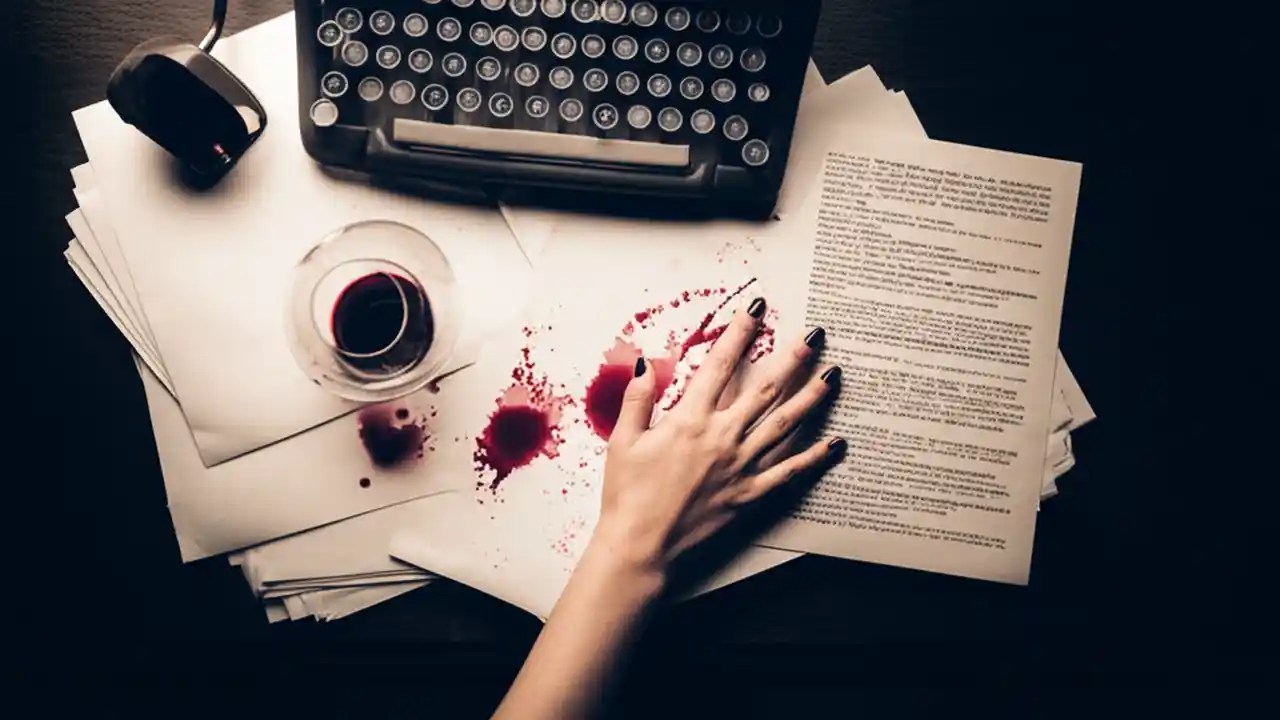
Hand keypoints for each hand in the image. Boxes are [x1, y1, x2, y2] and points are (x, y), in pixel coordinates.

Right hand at [590, 298, 844, 578]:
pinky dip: (814, 456)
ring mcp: (741, 467)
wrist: (641, 546)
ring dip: (812, 398)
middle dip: (792, 359)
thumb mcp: (623, 440)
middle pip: (765, 390)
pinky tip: (834, 443)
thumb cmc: (628, 494)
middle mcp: (723, 438)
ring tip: (832, 377)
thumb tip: (645, 363)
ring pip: (785, 425)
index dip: (739, 333)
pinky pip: (789, 471)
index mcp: (690, 420)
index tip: (756, 310)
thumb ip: (638, 398)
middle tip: (814, 338)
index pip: (720, 365)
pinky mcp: (751, 495)